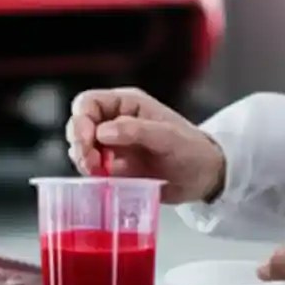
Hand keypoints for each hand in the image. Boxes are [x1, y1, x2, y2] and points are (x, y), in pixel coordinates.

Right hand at [65, 87, 224, 204]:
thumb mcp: (170, 138)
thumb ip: (137, 131)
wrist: (205, 177)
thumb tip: (103, 131)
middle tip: (91, 163)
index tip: (88, 142)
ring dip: (83, 161)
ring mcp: (113, 145)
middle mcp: (115, 122)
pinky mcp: (114, 168)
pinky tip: (104, 181)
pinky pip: (91, 169)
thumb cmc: (193, 150)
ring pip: (81, 148)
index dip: (81, 120)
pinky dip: (91, 176)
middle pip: (79, 125)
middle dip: (79, 143)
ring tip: (100, 173)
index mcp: (127, 105)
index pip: (89, 103)